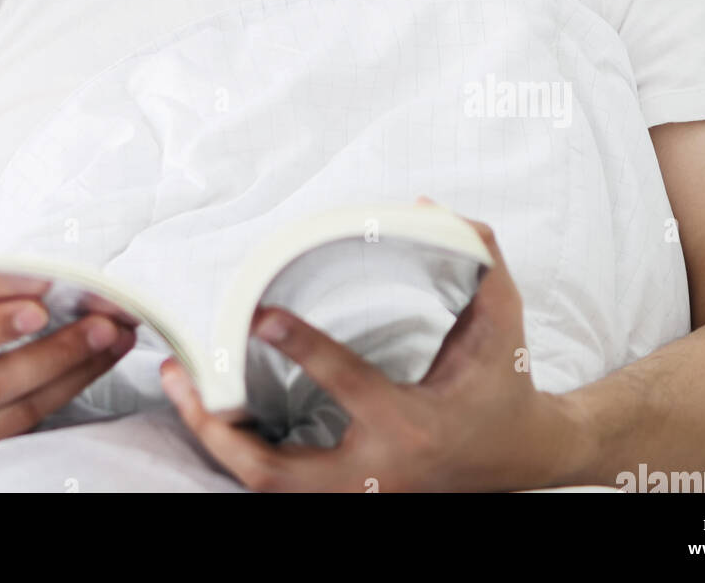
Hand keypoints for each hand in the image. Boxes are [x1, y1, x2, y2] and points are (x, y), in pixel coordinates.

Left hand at [158, 207, 584, 491]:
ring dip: (217, 442)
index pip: (347, 384)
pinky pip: (281, 485)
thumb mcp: (504, 321)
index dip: (302, 346)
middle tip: (180, 376)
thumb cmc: (508, 386)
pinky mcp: (348, 497)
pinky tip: (213, 411)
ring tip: (180, 389)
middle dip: (220, 430)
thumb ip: (479, 259)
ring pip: (268, 486)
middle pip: (278, 471)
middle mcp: (377, 470)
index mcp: (412, 421)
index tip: (258, 313)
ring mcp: (358, 493)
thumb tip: (429, 206)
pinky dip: (241, 451)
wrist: (524, 459)